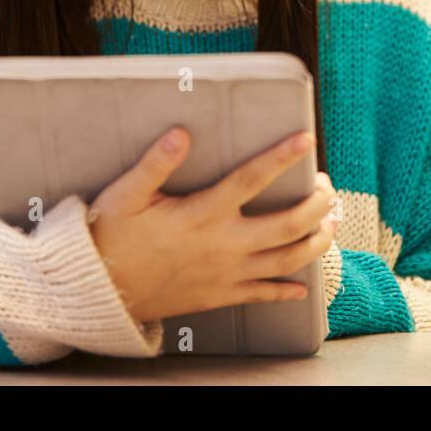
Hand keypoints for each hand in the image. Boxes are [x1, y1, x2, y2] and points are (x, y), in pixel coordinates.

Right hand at [86, 126, 335, 323]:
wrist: (99, 292)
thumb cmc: (111, 238)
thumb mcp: (126, 195)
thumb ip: (155, 163)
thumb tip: (181, 133)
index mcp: (203, 213)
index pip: (253, 179)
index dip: (283, 157)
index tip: (306, 139)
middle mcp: (224, 245)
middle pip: (289, 225)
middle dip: (318, 205)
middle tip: (327, 188)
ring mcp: (227, 274)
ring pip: (288, 260)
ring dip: (317, 242)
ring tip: (331, 225)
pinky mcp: (220, 296)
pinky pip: (263, 296)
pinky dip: (287, 292)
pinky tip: (302, 288)